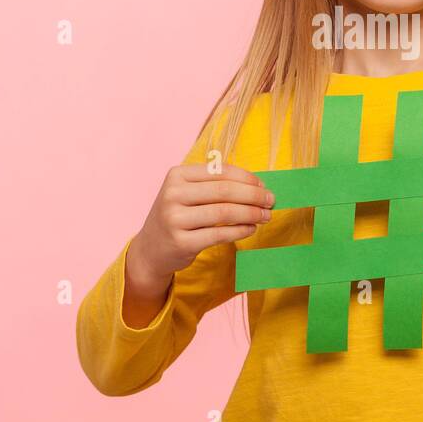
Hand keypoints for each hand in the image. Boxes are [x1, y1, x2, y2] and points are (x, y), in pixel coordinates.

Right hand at [127, 162, 273, 290]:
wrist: (150, 250)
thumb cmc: (178, 216)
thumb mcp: (187, 193)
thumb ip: (214, 185)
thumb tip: (257, 185)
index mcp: (177, 175)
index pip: (220, 171)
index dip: (246, 178)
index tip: (263, 185)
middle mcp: (173, 194)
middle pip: (224, 191)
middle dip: (254, 195)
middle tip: (271, 201)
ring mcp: (174, 219)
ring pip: (224, 213)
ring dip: (251, 214)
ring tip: (265, 216)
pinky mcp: (181, 242)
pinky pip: (219, 234)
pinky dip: (240, 231)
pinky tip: (251, 229)